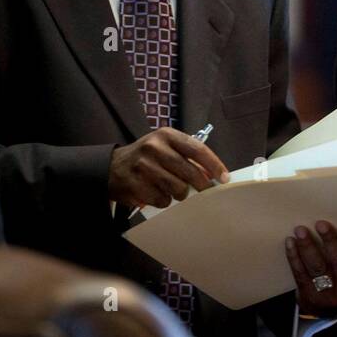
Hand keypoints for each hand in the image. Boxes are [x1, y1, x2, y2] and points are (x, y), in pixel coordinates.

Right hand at [108, 127, 229, 208]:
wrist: (111, 168)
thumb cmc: (146, 157)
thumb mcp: (164, 147)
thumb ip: (187, 156)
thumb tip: (212, 174)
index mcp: (165, 135)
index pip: (197, 149)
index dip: (214, 165)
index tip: (224, 177)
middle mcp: (154, 147)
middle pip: (190, 172)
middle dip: (201, 185)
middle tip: (204, 190)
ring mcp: (143, 166)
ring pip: (178, 189)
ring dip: (180, 194)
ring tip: (173, 190)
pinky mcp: (135, 185)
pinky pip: (162, 200)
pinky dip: (164, 201)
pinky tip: (156, 193)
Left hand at [285, 220, 336, 316]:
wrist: (326, 312)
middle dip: (330, 241)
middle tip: (321, 224)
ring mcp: (329, 294)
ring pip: (318, 267)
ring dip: (308, 246)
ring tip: (301, 230)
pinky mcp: (310, 295)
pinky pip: (301, 273)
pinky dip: (294, 256)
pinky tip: (290, 242)